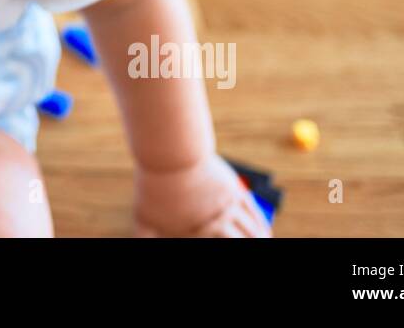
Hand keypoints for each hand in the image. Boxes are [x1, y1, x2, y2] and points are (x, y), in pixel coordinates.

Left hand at [133, 154, 271, 236]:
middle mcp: (215, 225)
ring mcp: (227, 208)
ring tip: (265, 244)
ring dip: (259, 240)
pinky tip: (265, 232)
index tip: (222, 243)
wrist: (170, 156)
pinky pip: (254, 214)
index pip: (215, 248)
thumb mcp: (142, 218)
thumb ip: (144, 238)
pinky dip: (262, 225)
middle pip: (238, 242)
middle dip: (245, 246)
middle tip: (258, 248)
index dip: (223, 247)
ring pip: (250, 232)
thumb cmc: (153, 188)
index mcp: (195, 235)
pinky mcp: (235, 192)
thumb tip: (138, 244)